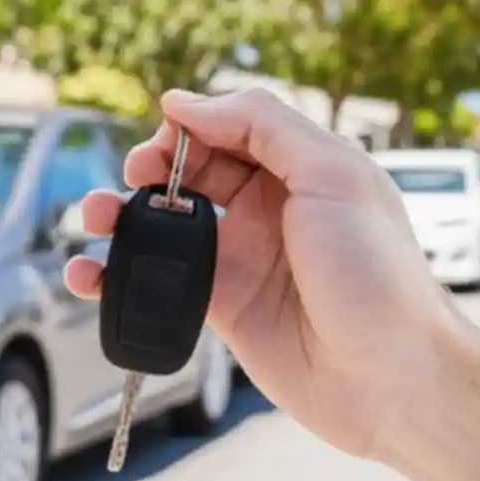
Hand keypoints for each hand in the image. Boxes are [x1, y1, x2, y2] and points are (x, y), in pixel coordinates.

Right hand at [64, 88, 458, 460]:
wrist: (389, 379)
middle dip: (146, 166)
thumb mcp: (334, 175)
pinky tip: (90, 274)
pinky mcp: (219, 306)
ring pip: (163, 224)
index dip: (188, 126)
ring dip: (119, 216)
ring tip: (93, 217)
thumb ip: (262, 126)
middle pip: (187, 170)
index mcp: (300, 168)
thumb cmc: (378, 277)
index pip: (228, 127)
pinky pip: (156, 281)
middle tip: (132, 178)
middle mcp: (266, 208)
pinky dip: (115, 275)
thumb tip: (186, 101)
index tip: (160, 138)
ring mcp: (240, 258)